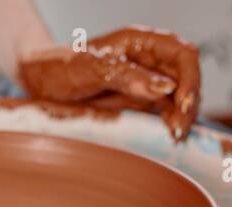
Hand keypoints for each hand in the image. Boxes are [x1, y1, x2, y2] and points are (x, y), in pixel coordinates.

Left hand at [19, 27, 200, 142]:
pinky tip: (167, 138)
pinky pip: (165, 114)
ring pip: (180, 99)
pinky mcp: (140, 104)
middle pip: (187, 79)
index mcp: (143, 43)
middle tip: (177, 131)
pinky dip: (170, 126)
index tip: (182, 105)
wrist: (40, 84)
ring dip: (182, 118)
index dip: (191, 79)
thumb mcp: (91, 69)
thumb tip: (165, 88)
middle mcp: (150, 61)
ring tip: (173, 137)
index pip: (184, 55)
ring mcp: (147, 82)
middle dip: (189, 104)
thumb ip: (127, 76)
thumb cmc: (62, 68)